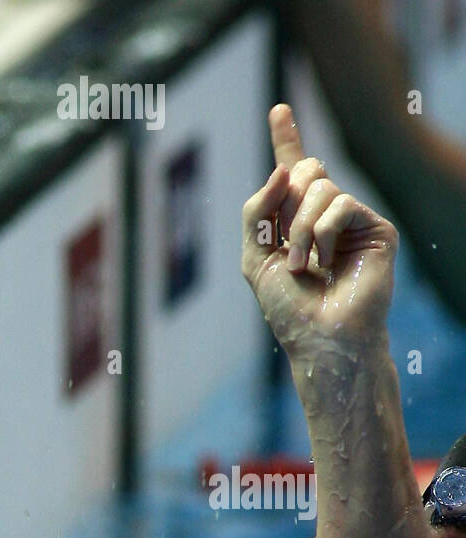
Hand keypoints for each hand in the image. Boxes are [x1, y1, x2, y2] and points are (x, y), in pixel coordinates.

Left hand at [241, 103, 396, 355]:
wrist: (320, 336)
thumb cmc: (287, 307)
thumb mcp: (253, 258)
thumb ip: (257, 211)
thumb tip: (284, 168)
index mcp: (294, 222)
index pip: (290, 174)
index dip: (285, 140)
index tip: (278, 110)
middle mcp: (324, 215)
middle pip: (305, 170)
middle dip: (286, 203)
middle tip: (285, 245)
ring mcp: (352, 220)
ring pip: (320, 187)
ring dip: (299, 229)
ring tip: (302, 266)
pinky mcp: (375, 228)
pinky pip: (341, 204)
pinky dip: (321, 233)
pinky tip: (324, 263)